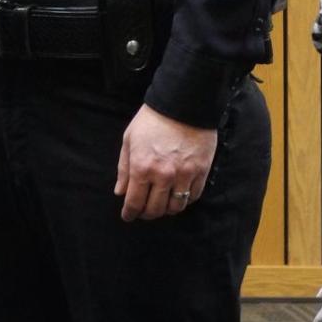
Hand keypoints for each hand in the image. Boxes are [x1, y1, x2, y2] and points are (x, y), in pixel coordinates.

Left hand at [114, 103, 217, 222]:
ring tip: (161, 205)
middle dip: (146, 214)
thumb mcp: (129, 140)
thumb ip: (124, 168)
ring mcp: (184, 175)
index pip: (134, 202)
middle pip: (155, 209)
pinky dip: (184, 201)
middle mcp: (163, 176)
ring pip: (175, 207)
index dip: (129, 213)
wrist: (183, 104)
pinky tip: (178, 196)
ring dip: (166, 210)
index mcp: (142, 168)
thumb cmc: (152, 120)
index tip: (128, 216)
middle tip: (143, 212)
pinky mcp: (201, 171)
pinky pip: (193, 196)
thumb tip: (121, 192)